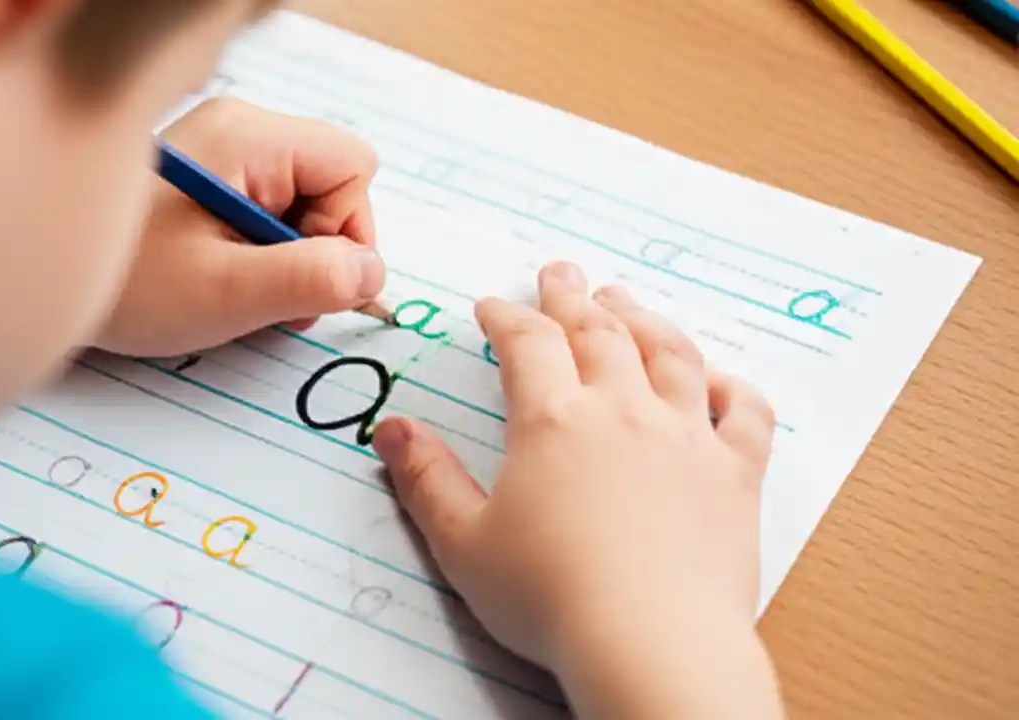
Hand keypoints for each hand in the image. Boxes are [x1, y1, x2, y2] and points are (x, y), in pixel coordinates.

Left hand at [96, 98, 383, 357]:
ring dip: (288, 258)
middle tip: (269, 293)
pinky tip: (223, 277)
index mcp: (247, 138)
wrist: (36, 284)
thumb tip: (372, 272)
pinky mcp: (210, 181)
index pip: (352, 165)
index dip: (349, 230)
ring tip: (239, 289)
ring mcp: (223, 154)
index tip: (311, 280)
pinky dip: (262, 254)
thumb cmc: (126, 285)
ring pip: (304, 203)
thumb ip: (310, 279)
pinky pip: (270, 212)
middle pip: (332, 183)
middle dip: (317, 249)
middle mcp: (239, 132)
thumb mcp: (228, 292)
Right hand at [372, 263, 782, 718]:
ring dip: (645, 319)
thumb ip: (426, 479)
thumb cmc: (550, 598)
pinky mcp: (735, 473)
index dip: (505, 318)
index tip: (491, 306)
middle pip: (598, 331)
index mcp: (553, 421)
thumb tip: (392, 428)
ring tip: (626, 300)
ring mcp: (687, 436)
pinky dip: (733, 387)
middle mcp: (623, 411)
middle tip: (561, 271)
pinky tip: (718, 378)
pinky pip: (744, 414)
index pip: (527, 344)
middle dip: (573, 296)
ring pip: (670, 353)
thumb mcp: (463, 543)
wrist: (650, 644)